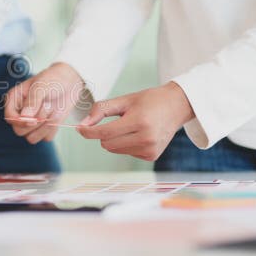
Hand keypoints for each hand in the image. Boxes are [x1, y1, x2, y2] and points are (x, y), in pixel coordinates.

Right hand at [5, 62, 86, 143]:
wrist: (69, 82)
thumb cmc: (53, 79)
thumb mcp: (41, 86)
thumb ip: (32, 101)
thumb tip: (24, 117)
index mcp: (14, 100)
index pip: (10, 118)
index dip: (20, 121)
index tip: (34, 120)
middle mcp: (20, 113)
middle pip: (19, 131)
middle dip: (36, 122)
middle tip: (47, 106)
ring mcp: (31, 122)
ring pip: (32, 138)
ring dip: (45, 126)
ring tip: (52, 109)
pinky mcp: (43, 128)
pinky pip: (46, 138)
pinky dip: (53, 128)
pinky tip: (56, 115)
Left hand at [76, 82, 194, 160]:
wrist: (177, 106)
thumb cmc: (149, 100)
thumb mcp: (124, 100)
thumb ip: (101, 110)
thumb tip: (83, 125)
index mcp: (139, 121)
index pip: (105, 133)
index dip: (88, 132)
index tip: (79, 129)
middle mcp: (146, 138)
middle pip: (107, 144)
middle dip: (103, 134)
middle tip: (115, 120)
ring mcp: (150, 150)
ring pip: (114, 150)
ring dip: (115, 139)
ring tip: (131, 125)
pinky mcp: (151, 156)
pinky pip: (125, 153)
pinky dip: (125, 144)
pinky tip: (138, 133)